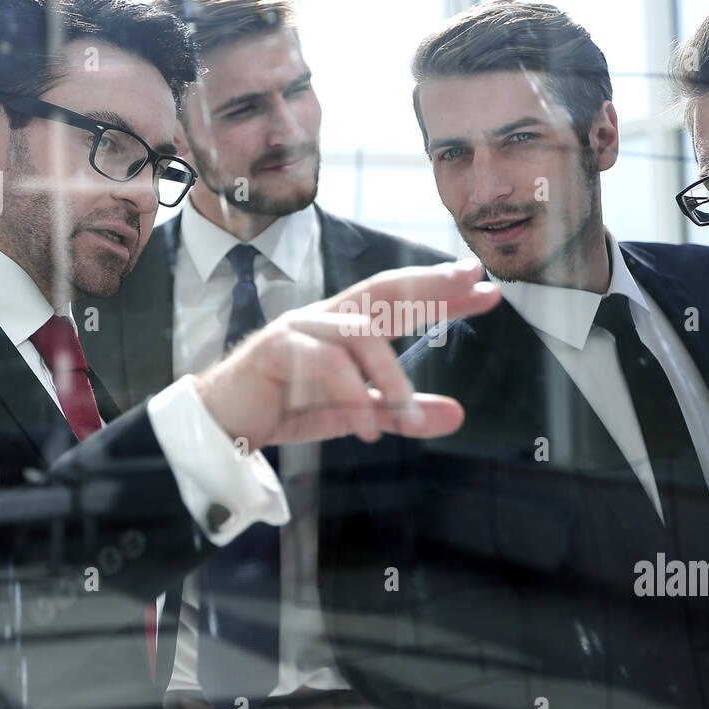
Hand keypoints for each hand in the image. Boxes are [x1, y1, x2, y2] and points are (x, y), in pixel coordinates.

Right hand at [193, 259, 499, 448]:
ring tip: (410, 416)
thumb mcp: (355, 415)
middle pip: (385, 289)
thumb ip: (400, 412)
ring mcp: (300, 327)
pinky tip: (369, 429)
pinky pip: (324, 364)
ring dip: (392, 376)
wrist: (220, 426)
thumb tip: (457, 415)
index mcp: (346, 325)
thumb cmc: (284, 407)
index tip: (488, 288)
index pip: (402, 300)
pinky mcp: (276, 349)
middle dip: (431, 284)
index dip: (444, 293)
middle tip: (473, 280)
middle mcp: (326, 316)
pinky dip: (352, 396)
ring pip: (360, 333)